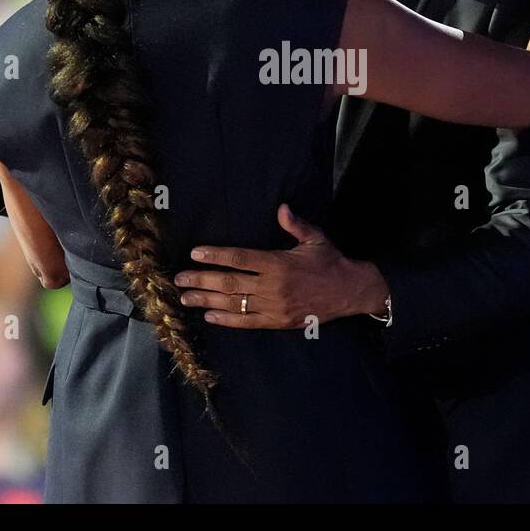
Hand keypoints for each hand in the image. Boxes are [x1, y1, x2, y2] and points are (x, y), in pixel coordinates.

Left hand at [174, 205, 388, 329]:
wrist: (350, 292)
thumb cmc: (330, 261)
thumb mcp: (316, 238)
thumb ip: (296, 224)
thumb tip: (281, 208)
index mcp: (279, 263)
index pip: (240, 258)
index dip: (215, 256)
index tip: (195, 253)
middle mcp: (272, 286)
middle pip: (229, 283)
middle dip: (201, 280)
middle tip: (179, 279)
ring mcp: (274, 306)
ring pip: (233, 303)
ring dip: (207, 300)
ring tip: (186, 297)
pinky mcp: (277, 321)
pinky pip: (247, 322)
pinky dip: (227, 320)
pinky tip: (210, 316)